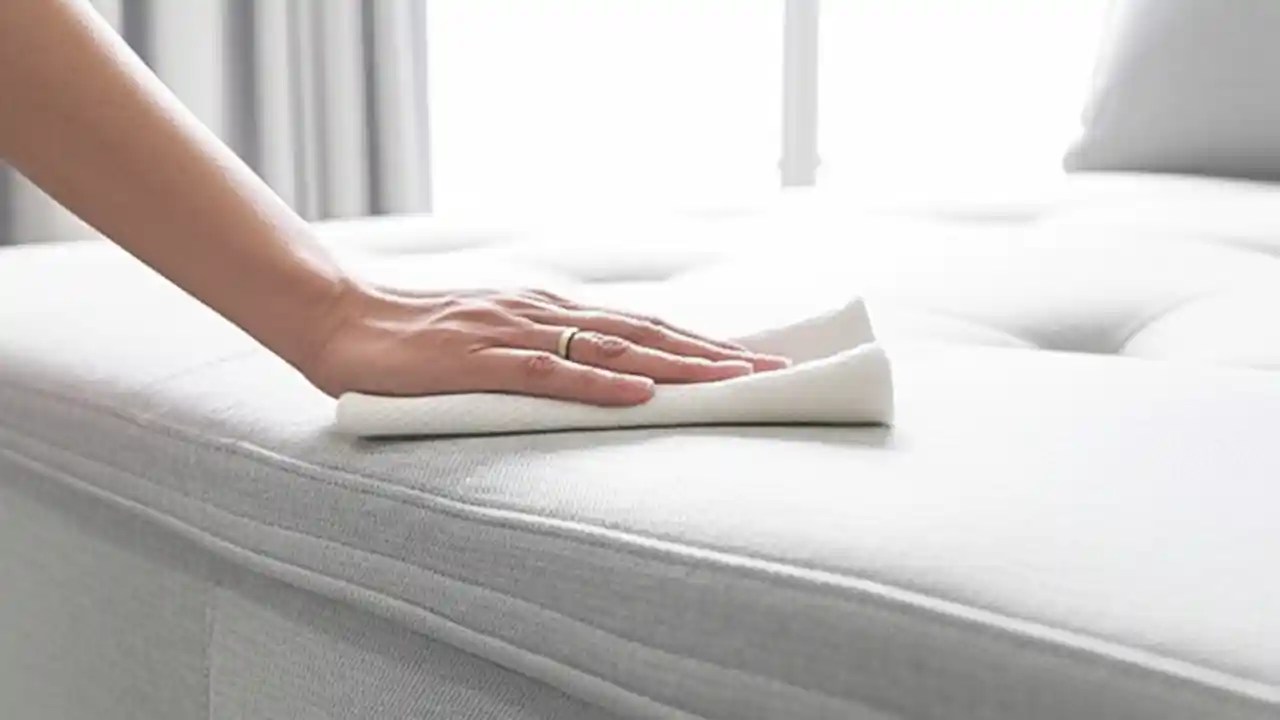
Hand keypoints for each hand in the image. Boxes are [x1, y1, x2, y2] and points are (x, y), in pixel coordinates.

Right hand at [302, 282, 790, 404]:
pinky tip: (638, 395)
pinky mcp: (479, 358)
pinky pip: (548, 372)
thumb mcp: (495, 341)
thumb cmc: (419, 341)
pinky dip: (597, 384)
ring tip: (732, 381)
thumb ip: (545, 354)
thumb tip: (605, 378)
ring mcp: (513, 332)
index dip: (703, 346)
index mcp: (551, 310)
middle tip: (774, 372)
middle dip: (714, 355)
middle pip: (646, 333)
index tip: (756, 363)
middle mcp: (544, 312)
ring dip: (678, 365)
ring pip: (611, 347)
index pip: (643, 328)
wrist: (343, 320)